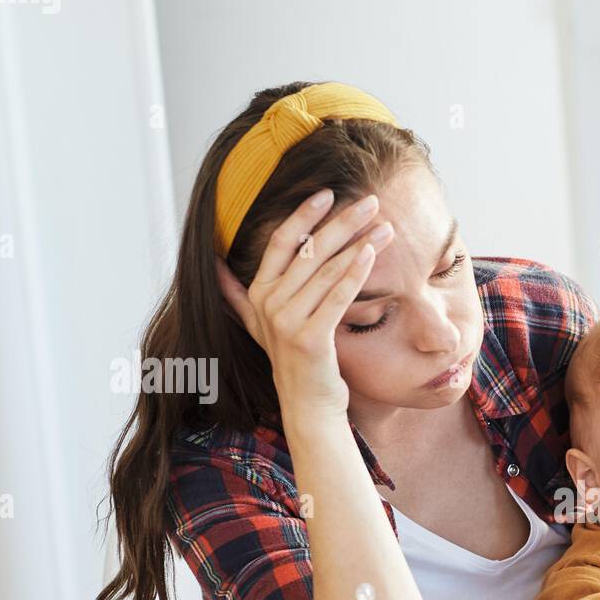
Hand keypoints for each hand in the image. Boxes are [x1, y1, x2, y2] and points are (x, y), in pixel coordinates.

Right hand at [215, 189, 395, 419]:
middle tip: (371, 201)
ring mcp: (287, 321)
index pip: (281, 242)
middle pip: (309, 250)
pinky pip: (337, 297)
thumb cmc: (295, 363)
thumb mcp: (259, 325)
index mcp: (259, 293)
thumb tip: (214, 266)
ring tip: (385, 225)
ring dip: (359, 243)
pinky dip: (355, 272)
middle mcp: (269, 304)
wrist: (308, 405)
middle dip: (342, 222)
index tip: (327, 194)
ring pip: (327, 270)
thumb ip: (238, 295)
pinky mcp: (310, 338)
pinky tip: (371, 252)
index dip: (303, 215)